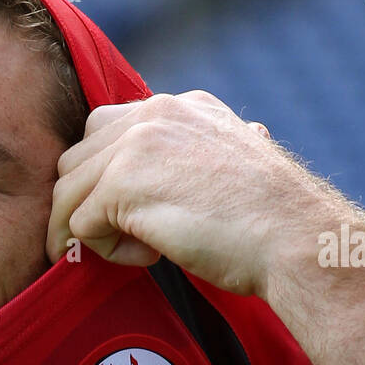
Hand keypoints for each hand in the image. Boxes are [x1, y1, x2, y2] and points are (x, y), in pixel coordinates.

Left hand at [46, 91, 341, 298]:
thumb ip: (185, 162)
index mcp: (182, 107)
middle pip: (76, 159)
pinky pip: (80, 225)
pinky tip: (151, 257)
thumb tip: (156, 189)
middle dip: (88, 204)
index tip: (128, 215)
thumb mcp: (226, 168)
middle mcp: (154, 113)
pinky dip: (106, 251)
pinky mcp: (121, 185)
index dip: (105, 179)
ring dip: (93, 230)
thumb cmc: (270, 221)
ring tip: (141, 251)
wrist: (296, 237)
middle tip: (128, 239)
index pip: (107, 131)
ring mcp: (134, 145)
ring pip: (68, 193)